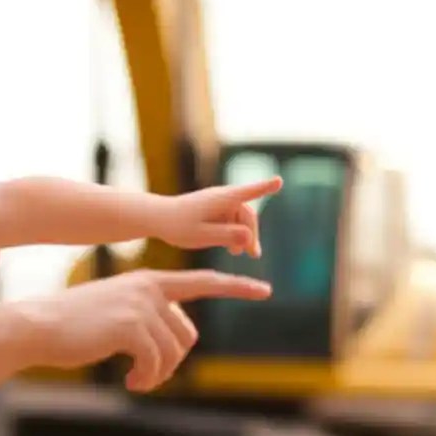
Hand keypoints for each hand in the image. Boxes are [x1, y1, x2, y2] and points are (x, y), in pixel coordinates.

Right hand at [8, 269, 270, 391]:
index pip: (202, 282)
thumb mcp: (118, 313)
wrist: (41, 325)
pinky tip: (131, 382)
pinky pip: (156, 362)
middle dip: (171, 361)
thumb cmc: (76, 324)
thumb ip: (151, 318)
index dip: (235, 287)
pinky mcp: (132, 326)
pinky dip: (147, 378)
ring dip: (157, 374)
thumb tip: (181, 339)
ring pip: (173, 352)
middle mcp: (149, 288)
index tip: (263, 289)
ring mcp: (141, 305)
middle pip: (186, 335)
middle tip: (147, 375)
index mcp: (148, 281)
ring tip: (136, 380)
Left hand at [154, 176, 282, 256]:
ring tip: (242, 254)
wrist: (156, 217)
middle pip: (247, 214)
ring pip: (240, 219)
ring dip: (243, 235)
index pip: (247, 192)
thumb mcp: (202, 235)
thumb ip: (226, 236)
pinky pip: (231, 220)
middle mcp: (222, 197)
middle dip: (252, 233)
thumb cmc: (176, 226)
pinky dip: (235, 233)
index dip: (264, 187)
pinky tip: (233, 250)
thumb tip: (249, 236)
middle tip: (254, 254)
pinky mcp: (214, 209)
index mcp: (221, 199)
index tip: (279, 181)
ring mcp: (218, 202)